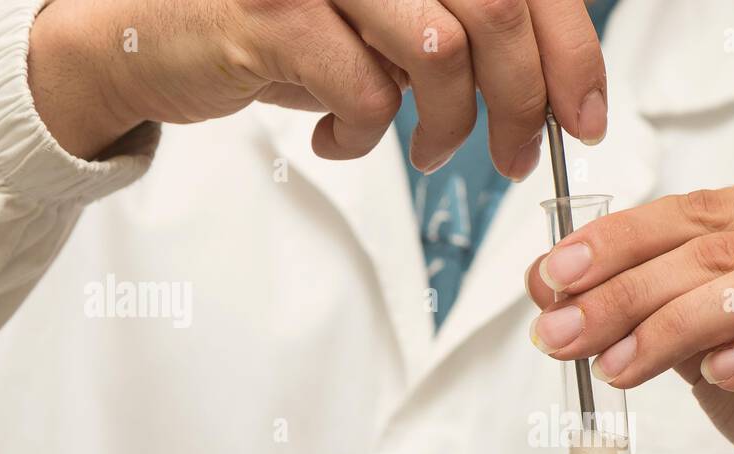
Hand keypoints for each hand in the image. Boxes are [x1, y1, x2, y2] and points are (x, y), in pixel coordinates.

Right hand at [28, 0, 606, 168]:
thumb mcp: (387, 14)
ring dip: (448, 125)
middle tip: (513, 158)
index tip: (583, 116)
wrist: (149, 30)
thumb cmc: (280, 23)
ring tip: (424, 150)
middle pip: (496, 11)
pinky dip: (367, 136)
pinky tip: (342, 139)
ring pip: (441, 50)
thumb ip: (461, 25)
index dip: (571, 50)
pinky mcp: (275, 12)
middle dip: (522, 104)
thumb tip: (553, 83)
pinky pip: (365, 92)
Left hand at [525, 172, 733, 453]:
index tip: (549, 279)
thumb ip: (651, 305)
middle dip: (631, 292)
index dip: (619, 242)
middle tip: (565, 334)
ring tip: (618, 367)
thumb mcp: (710, 343)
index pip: (702, 208)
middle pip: (729, 247)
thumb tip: (546, 282)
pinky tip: (719, 376)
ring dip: (681, 326)